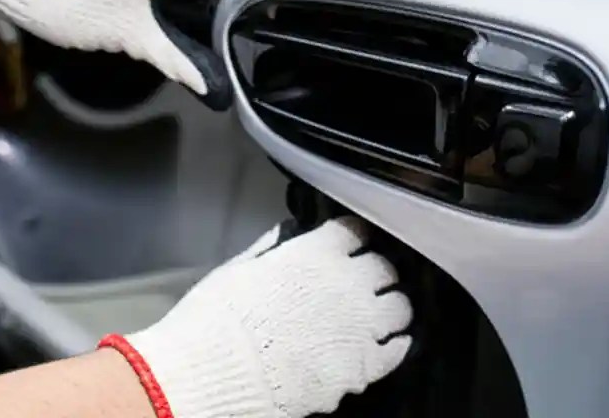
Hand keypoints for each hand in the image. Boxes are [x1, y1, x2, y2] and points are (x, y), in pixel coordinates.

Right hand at [114, 218, 413, 417]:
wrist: (210, 375)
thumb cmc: (214, 322)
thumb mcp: (237, 270)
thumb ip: (270, 250)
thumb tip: (285, 234)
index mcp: (315, 254)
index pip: (354, 232)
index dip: (353, 238)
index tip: (351, 244)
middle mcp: (346, 285)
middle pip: (384, 269)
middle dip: (377, 272)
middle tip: (369, 280)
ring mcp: (358, 328)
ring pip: (398, 308)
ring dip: (390, 307)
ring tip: (382, 312)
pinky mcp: (360, 368)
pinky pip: (395, 352)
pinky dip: (394, 346)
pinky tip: (390, 344)